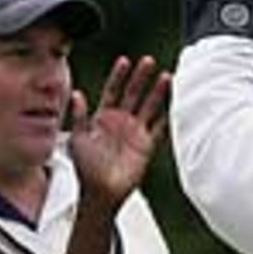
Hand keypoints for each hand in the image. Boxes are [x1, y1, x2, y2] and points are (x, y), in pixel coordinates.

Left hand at [69, 55, 170, 207]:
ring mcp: (135, 132)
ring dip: (158, 92)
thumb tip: (77, 93)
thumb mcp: (79, 139)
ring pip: (149, 106)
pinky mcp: (146, 146)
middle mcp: (121, 121)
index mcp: (104, 117)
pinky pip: (159, 129)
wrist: (100, 192)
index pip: (112, 90)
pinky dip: (167, 118)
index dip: (118, 76)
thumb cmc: (86, 168)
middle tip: (149, 61)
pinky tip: (175, 104)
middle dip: (141, 77)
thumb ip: (80, 116)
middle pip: (133, 93)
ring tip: (167, 76)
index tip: (125, 60)